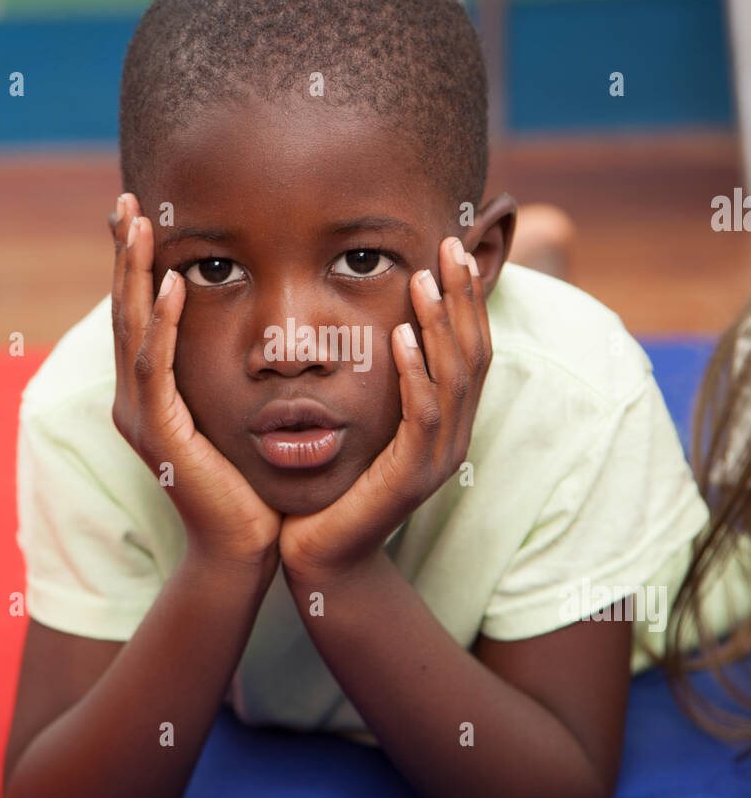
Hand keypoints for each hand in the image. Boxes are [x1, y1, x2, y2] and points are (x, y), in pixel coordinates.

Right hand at [109, 194, 281, 568]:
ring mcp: (141, 415)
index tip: (143, 216)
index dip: (138, 265)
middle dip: (126, 255)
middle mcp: (134, 397)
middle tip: (126, 201)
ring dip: (137, 274)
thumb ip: (228, 378)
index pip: (141, 313)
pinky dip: (164, 323)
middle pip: (126, 310)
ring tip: (141, 225)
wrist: (243, 548)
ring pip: (133, 329)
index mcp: (150, 392)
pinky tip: (176, 285)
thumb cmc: (248, 485)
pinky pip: (157, 367)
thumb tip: (256, 333)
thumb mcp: (235, 417)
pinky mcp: (159, 433)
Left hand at [279, 236, 491, 581]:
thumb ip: (376, 376)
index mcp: (447, 417)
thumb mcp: (361, 418)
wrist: (321, 552)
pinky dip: (416, 375)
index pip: (469, 345)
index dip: (466, 296)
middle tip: (450, 244)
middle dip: (464, 296)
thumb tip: (374, 318)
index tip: (451, 247)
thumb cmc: (335, 481)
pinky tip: (402, 339)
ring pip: (455, 379)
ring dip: (441, 325)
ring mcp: (439, 457)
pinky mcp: (413, 477)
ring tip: (424, 280)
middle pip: (475, 352)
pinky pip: (423, 416)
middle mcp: (454, 434)